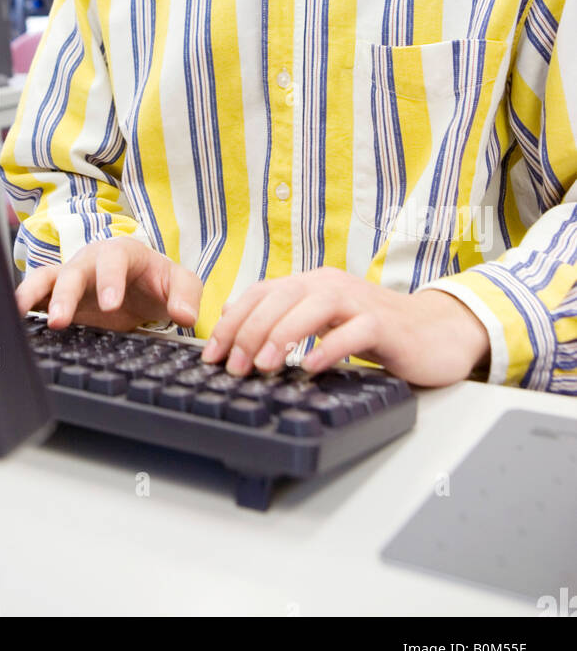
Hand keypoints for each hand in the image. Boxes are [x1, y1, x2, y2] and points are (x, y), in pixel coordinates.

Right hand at [14, 236, 202, 332]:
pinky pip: (36, 293)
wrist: (142, 287)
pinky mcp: (57, 295)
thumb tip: (185, 315)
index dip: (109, 279)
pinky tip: (13, 319)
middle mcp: (92, 261)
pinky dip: (24, 302)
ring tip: (22, 315)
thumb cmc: (158, 281)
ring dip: (33, 295)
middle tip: (60, 321)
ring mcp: (71, 276)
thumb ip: (186, 296)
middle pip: (74, 270)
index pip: (114, 259)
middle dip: (65, 294)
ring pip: (46, 278)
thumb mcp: (180, 283)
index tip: (110, 304)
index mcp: (123, 252)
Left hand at [200, 267, 490, 386]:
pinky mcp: (384, 324)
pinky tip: (311, 366)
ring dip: (283, 335)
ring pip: (313, 308)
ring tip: (264, 366)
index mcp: (311, 284)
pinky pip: (354, 332)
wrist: (436, 332)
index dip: (232, 322)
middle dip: (250, 332)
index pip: (261, 293)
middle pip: (281, 297)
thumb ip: (286, 320)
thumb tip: (237, 329)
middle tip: (233, 366)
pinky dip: (330, 347)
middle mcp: (331, 286)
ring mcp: (359, 302)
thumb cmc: (376, 331)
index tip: (212, 354)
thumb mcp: (324, 322)